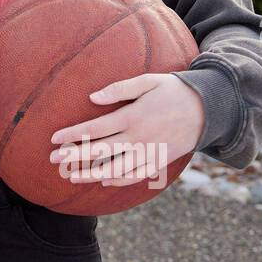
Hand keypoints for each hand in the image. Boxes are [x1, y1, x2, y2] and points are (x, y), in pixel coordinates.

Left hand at [46, 73, 204, 187]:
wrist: (208, 109)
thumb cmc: (173, 90)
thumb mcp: (148, 81)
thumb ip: (120, 88)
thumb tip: (93, 97)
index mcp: (132, 116)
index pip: (95, 129)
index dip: (73, 135)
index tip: (53, 139)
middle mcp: (139, 138)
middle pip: (100, 151)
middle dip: (74, 156)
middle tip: (53, 160)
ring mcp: (149, 152)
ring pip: (115, 168)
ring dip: (91, 174)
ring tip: (71, 176)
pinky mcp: (160, 161)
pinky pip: (136, 175)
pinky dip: (119, 179)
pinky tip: (104, 179)